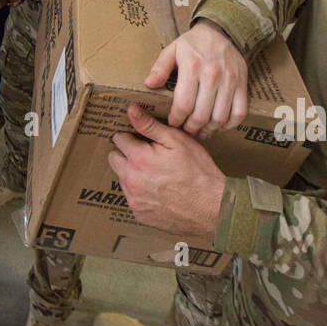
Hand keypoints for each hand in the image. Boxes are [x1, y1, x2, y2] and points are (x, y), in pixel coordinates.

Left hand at [108, 104, 225, 238]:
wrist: (212, 207)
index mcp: (138, 158)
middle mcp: (131, 180)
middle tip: (147, 156)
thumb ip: (150, 125)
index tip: (140, 139)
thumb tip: (131, 110)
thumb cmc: (198, 171)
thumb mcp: (177, 141)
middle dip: (127, 155)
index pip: (118, 139)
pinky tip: (159, 191)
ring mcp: (134, 200)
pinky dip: (140, 193)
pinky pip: (132, 198)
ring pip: (122, 179)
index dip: (131, 136)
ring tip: (156, 174)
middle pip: (114, 159)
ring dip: (133, 174)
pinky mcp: (140, 215)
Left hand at [143, 21, 246, 137]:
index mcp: (192, 67)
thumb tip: (149, 84)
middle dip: (191, 128)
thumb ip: (160, 67)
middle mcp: (212, 75)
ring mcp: (230, 81)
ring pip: (220, 117)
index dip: (176, 119)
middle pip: (201, 115)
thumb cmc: (194, 43)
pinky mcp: (242, 85)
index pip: (183, 104)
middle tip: (186, 130)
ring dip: (209, 130)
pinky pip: (239, 113)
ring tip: (201, 132)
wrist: (223, 31)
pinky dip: (230, 125)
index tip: (172, 123)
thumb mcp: (172, 49)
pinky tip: (220, 125)